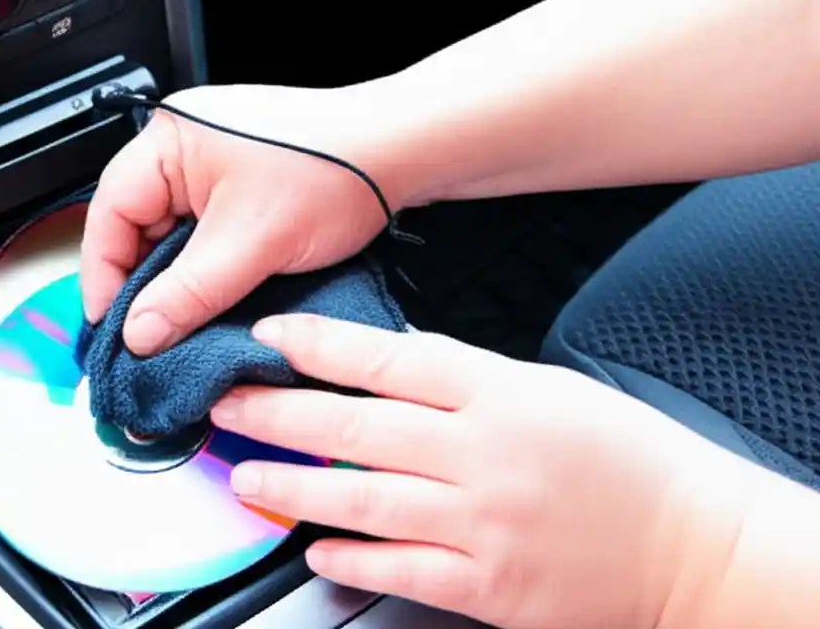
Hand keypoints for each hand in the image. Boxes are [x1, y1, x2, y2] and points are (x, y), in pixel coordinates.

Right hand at [80, 83, 393, 354]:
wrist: (406, 150)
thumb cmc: (337, 166)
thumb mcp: (251, 243)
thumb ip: (188, 294)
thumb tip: (139, 334)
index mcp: (170, 139)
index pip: (109, 213)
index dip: (104, 275)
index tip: (111, 326)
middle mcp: (185, 146)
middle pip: (137, 227)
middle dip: (143, 283)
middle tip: (145, 335)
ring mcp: (215, 163)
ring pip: (173, 235)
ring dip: (179, 279)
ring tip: (183, 323)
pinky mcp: (243, 182)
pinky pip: (205, 232)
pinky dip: (206, 268)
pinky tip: (215, 298)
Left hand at [210, 314, 759, 628]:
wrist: (693, 544)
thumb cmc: (628, 461)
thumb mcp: (551, 389)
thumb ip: (467, 379)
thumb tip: (388, 364)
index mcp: (504, 395)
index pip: (393, 359)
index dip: (321, 345)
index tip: (270, 336)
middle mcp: (487, 456)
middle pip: (361, 428)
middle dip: (280, 414)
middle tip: (228, 404)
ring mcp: (486, 524)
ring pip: (367, 500)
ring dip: (294, 488)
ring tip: (246, 477)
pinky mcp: (491, 586)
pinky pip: (403, 570)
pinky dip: (352, 558)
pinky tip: (313, 548)